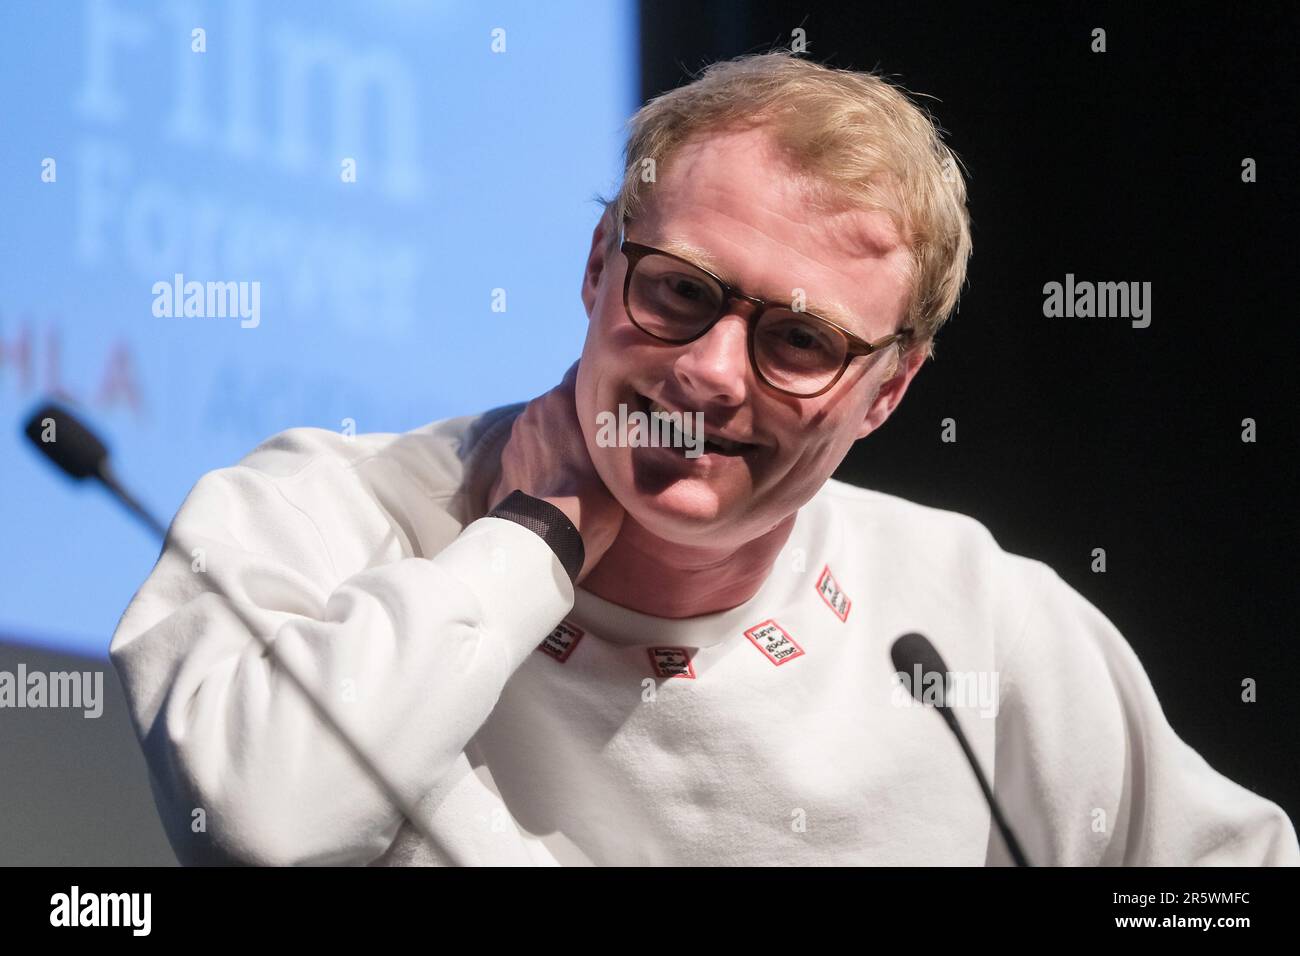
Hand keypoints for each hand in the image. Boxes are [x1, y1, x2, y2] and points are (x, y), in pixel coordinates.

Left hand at [489, 361, 623, 583]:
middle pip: (563, 402)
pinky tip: (556, 481)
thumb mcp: (618, 455)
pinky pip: (531, 451)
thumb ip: (615, 426)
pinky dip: (542, 460)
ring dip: (558, 438)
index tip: (616, 401)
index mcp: (561, 397)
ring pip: (544, 426)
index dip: (602, 386)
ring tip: (576, 466)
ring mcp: (516, 436)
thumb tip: (624, 414)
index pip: (584, 372)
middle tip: (599, 440)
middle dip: (578, 415)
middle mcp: (534, 408)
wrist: (547, 538)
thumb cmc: (593, 497)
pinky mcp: (505, 462)